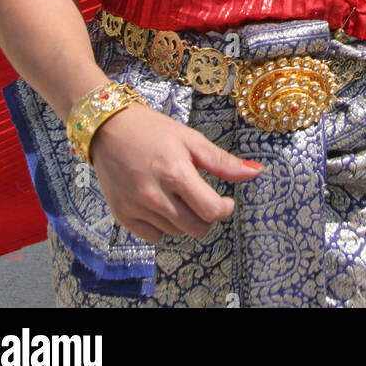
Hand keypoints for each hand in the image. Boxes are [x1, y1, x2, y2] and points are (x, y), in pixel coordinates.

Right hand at [89, 102, 263, 242]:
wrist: (108, 129)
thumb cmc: (152, 130)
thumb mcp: (190, 139)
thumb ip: (222, 161)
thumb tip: (256, 171)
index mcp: (175, 172)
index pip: (211, 211)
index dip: (225, 209)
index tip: (225, 200)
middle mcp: (154, 195)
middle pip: (196, 228)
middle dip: (206, 216)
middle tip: (200, 196)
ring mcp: (135, 208)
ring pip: (176, 232)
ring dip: (183, 218)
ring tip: (174, 192)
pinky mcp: (122, 216)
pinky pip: (153, 236)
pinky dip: (161, 225)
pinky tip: (158, 201)